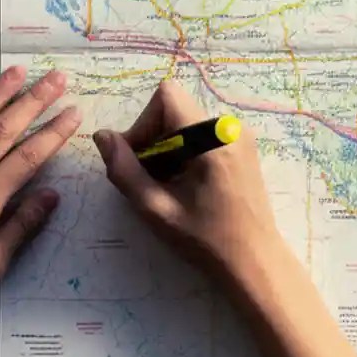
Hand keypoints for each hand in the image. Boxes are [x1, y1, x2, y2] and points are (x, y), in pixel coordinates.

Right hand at [92, 80, 280, 275]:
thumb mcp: (156, 208)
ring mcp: (239, 134)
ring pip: (187, 121)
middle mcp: (229, 126)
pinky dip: (186, 151)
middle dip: (153, 138)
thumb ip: (124, 170)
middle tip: (149, 179)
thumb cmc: (205, 239)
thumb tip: (102, 136)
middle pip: (175, 109)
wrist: (253, 260)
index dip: (143, 123)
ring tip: (169, 185)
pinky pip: (203, 133)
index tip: (138, 160)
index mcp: (212, 137)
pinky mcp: (243, 146)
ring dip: (168, 147)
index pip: (166, 96)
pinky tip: (187, 184)